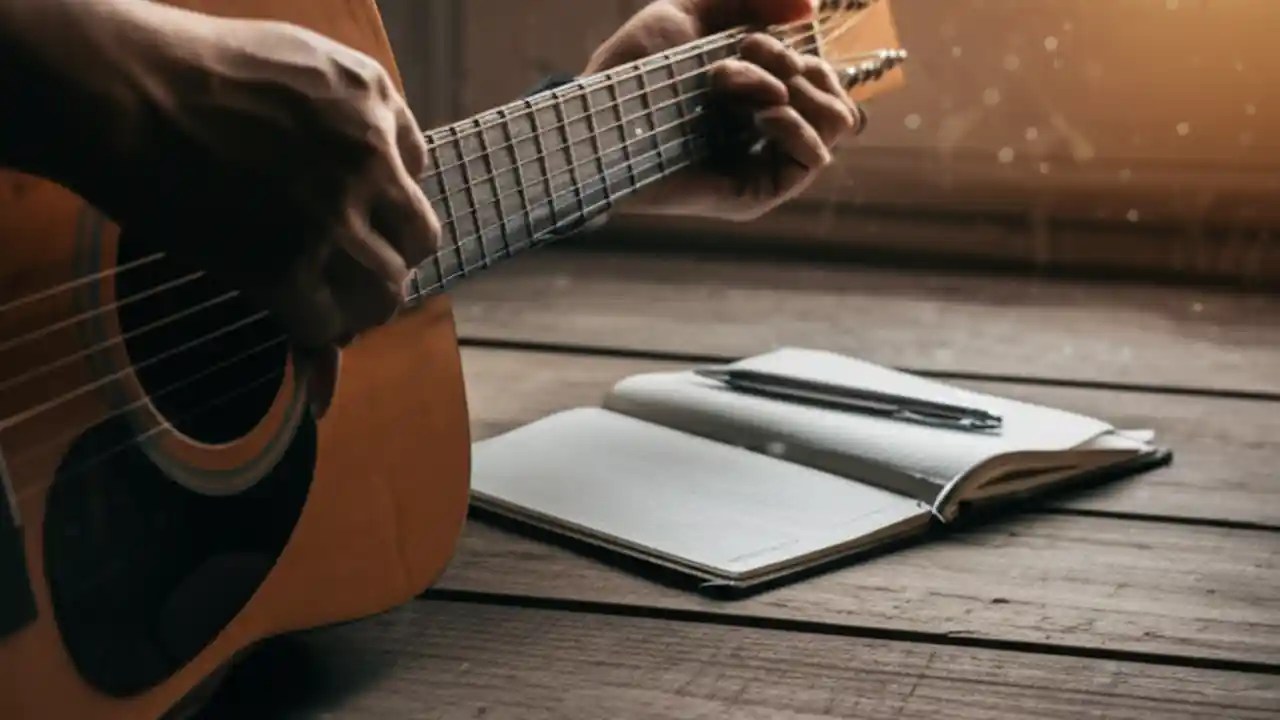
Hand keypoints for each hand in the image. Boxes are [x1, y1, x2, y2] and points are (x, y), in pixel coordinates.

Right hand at [4, 0, 441, 413]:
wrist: (131, 91)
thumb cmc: (205, 68)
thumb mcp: (315, 62)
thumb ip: (368, 109)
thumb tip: (403, 165)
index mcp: (375, 112)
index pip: (416, 177)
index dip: (392, 210)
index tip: (365, 223)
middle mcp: (368, 168)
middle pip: (416, 244)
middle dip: (390, 258)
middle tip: (355, 269)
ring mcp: (329, 221)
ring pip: (384, 291)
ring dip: (364, 304)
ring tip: (335, 305)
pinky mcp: (282, 268)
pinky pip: (326, 325)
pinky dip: (318, 334)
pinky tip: (300, 323)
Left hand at [584, 0, 864, 221]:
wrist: (602, 118)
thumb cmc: (632, 72)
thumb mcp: (689, 14)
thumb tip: (812, 7)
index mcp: (757, 96)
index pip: (821, 77)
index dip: (798, 51)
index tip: (747, 42)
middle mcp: (765, 133)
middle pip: (837, 95)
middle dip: (795, 66)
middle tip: (742, 62)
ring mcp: (763, 165)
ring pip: (837, 123)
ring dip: (797, 92)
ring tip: (748, 92)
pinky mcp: (755, 194)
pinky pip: (813, 159)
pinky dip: (797, 126)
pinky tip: (763, 114)